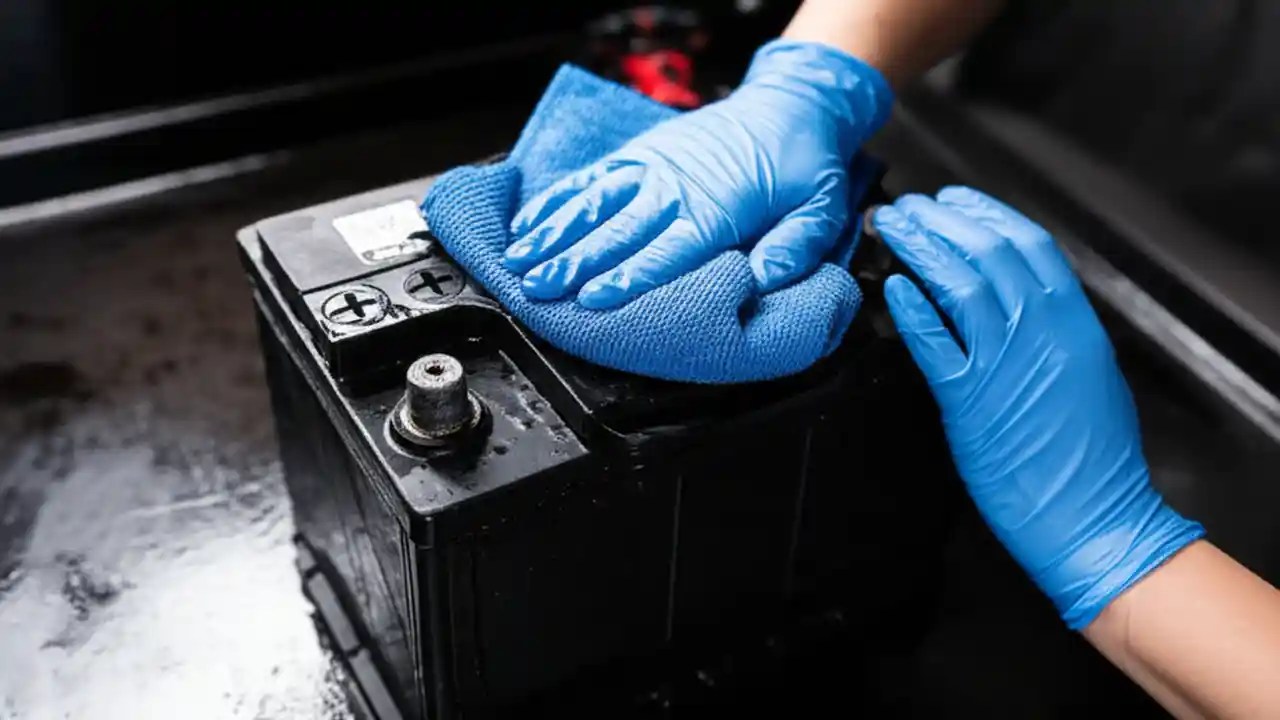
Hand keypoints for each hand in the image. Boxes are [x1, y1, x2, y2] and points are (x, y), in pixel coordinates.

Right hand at [503, 39, 892, 309]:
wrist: (790, 104)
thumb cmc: (802, 163)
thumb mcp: (821, 208)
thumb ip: (796, 247)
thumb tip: (767, 279)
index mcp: (716, 209)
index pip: (665, 249)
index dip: (627, 275)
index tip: (592, 298)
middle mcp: (675, 187)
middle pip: (616, 230)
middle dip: (572, 262)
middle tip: (537, 288)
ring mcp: (651, 168)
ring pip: (593, 202)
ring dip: (554, 232)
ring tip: (520, 259)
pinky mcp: (640, 156)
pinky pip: (591, 178)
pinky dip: (557, 199)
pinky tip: (530, 221)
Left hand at [873, 187, 1203, 628]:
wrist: (1096, 520)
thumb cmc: (1094, 459)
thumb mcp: (1089, 375)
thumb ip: (1057, 333)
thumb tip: (1022, 303)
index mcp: (1076, 322)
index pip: (1030, 244)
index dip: (986, 213)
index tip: (953, 199)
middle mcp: (1042, 332)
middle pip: (988, 252)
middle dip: (941, 220)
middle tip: (908, 206)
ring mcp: (1005, 364)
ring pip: (959, 284)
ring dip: (920, 249)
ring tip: (892, 228)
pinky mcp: (970, 401)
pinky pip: (934, 343)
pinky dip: (912, 309)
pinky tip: (893, 287)